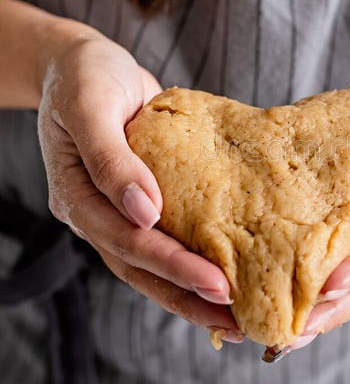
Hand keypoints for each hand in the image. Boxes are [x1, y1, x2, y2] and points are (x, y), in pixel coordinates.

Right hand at [38, 29, 241, 341]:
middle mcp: (96, 215)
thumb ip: (111, 158)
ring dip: (191, 294)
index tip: (218, 283)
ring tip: (237, 318)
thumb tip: (144, 212)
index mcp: (77, 197)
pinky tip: (228, 276)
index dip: (172, 265)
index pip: (127, 243)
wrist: (83, 63)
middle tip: (237, 319)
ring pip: (153, 266)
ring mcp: (118, 212)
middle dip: (188, 297)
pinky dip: (194, 261)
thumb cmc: (85, 76)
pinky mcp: (144, 202)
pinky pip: (167, 239)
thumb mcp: (91, 105)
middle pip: (141, 270)